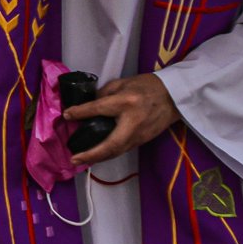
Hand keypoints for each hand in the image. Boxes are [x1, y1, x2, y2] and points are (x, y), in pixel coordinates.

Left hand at [63, 73, 180, 164]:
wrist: (175, 95)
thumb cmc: (147, 86)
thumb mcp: (122, 83)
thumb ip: (104, 94)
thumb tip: (87, 107)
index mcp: (126, 102)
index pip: (99, 108)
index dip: (81, 113)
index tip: (67, 115)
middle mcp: (133, 121)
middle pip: (111, 144)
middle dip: (92, 154)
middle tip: (75, 159)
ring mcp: (140, 134)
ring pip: (117, 151)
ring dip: (99, 157)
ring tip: (81, 160)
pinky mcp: (144, 140)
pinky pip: (123, 149)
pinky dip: (109, 153)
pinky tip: (97, 155)